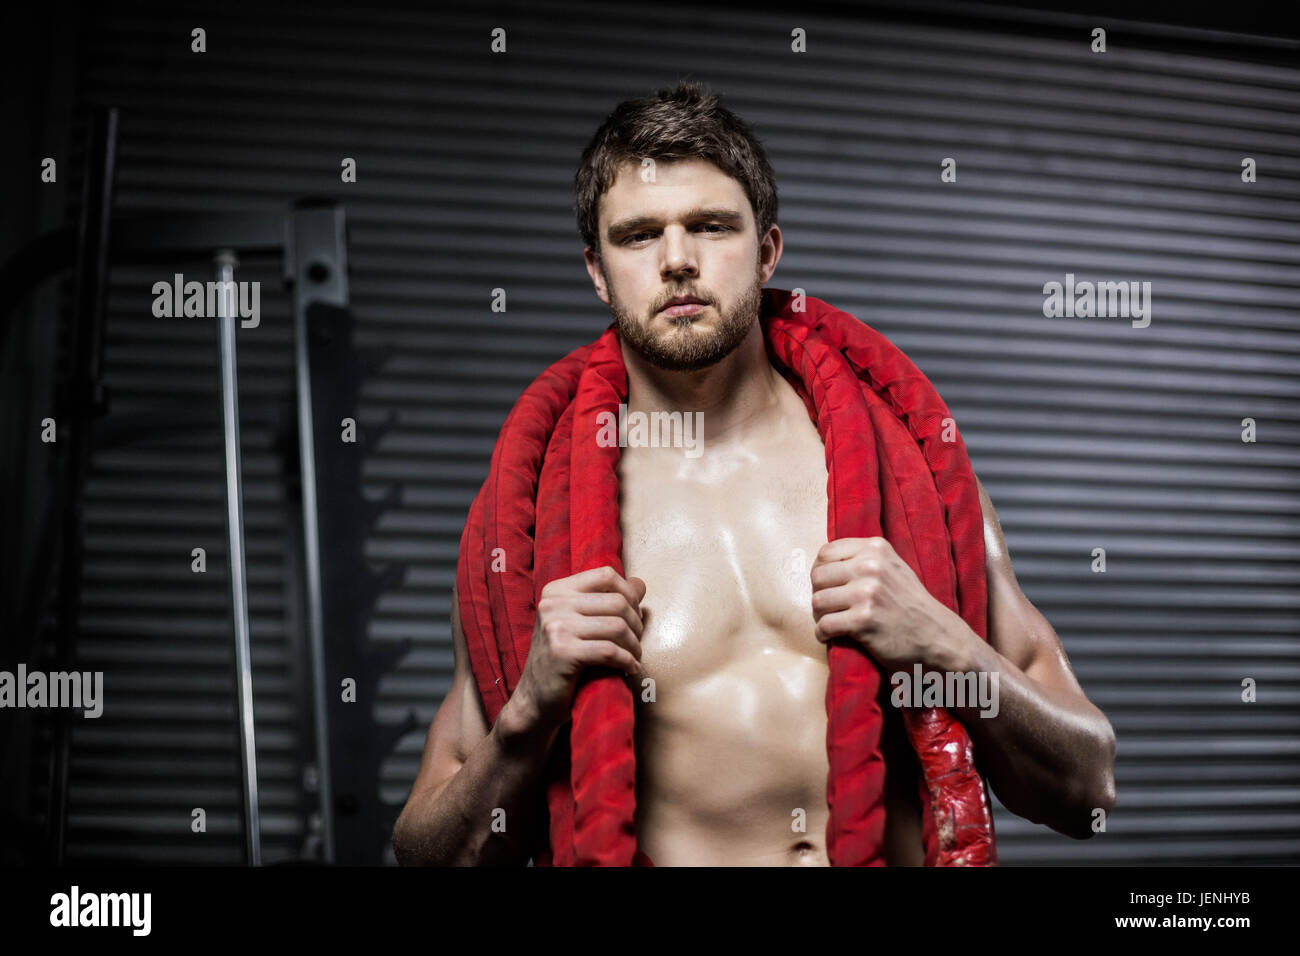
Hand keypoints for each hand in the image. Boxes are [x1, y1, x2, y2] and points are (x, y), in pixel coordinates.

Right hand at [509, 566, 645, 733]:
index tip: (634, 617)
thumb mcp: (579, 624)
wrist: (535, 701)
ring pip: (617, 626)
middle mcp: (552, 604)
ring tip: (633, 657)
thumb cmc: (562, 661)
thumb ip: (607, 601)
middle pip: (617, 602)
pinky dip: (627, 661)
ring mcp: (555, 627)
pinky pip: (610, 651)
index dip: (629, 595)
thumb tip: (640, 583)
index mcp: (556, 591)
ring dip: (634, 646)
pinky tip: (629, 669)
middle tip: (636, 642)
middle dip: (636, 624)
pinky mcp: (562, 652)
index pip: (606, 576)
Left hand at [810, 537, 971, 673]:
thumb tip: (823, 560)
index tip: (826, 586)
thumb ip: (864, 558)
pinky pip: (824, 625)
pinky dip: (822, 634)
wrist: (936, 635)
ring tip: (830, 622)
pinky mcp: (863, 620)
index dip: (820, 572)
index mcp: (876, 549)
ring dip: (819, 616)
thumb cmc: (909, 603)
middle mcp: (871, 566)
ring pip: (817, 601)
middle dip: (818, 594)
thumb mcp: (892, 567)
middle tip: (827, 608)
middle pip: (818, 577)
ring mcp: (867, 593)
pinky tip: (829, 636)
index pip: (825, 553)